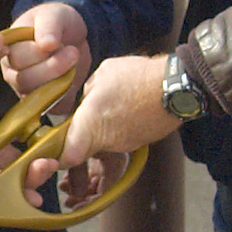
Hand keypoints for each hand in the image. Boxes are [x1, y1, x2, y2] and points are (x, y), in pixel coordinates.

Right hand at [3, 1, 92, 94]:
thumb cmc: (57, 23)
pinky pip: (51, 106)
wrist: (74, 39)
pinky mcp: (43, 102)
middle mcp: (13, 71)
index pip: (16, 58)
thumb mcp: (54, 14)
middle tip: (73, 52)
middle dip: (52, 67)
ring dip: (60, 79)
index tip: (54, 44)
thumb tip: (46, 44)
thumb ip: (49, 25)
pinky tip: (73, 76)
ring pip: (37, 94)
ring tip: (74, 60)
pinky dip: (65, 93)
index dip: (36, 53)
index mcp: (9, 48)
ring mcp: (26, 89)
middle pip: (25, 79)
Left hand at [58, 52, 182, 170]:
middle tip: (84, 121)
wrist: (176, 88)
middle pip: (86, 150)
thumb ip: (89, 91)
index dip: (58, 156)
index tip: (55, 148)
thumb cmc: (138, 77)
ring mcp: (125, 145)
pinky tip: (128, 109)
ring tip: (114, 107)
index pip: (67, 157)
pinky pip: (123, 139)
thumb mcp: (102, 74)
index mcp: (90, 124)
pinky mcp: (141, 143)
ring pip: (105, 144)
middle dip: (81, 139)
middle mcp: (106, 141)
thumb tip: (88, 98)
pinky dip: (121, 128)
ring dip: (104, 131)